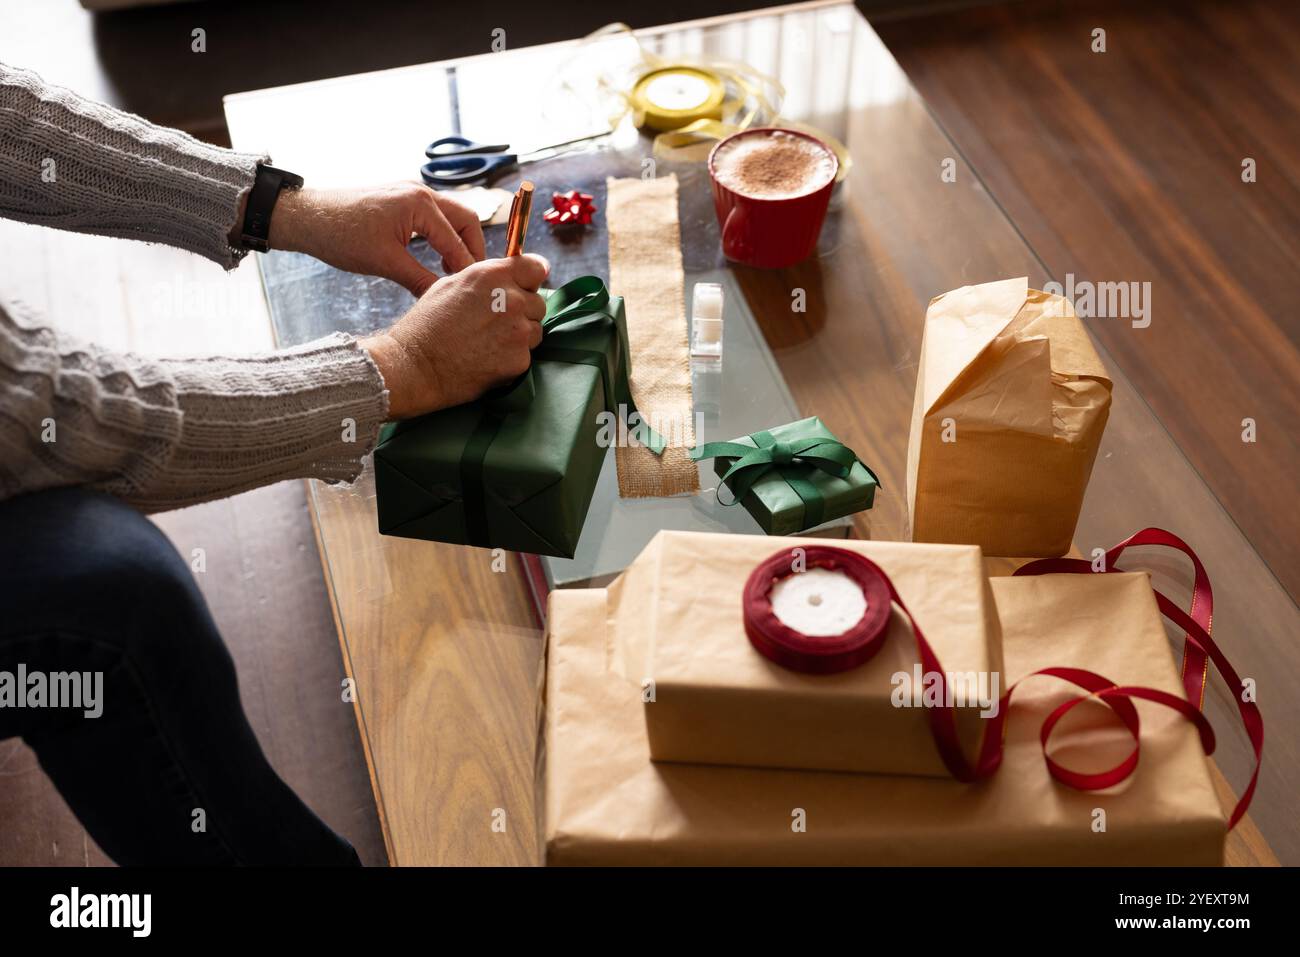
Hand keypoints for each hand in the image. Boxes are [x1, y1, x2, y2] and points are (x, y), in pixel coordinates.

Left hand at [265, 183, 486, 294]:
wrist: (308, 217)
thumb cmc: (341, 236)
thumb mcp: (385, 263)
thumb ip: (421, 280)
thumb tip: (445, 300)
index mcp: (420, 204)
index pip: (457, 240)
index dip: (467, 269)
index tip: (476, 292)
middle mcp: (421, 192)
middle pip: (466, 220)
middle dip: (472, 249)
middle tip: (470, 280)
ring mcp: (412, 192)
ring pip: (452, 216)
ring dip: (458, 242)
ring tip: (453, 272)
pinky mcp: (402, 198)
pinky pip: (435, 216)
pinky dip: (443, 235)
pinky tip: (436, 257)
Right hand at [362, 254, 549, 418]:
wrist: (414, 366)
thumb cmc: (426, 325)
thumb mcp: (451, 284)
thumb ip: (486, 279)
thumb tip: (507, 277)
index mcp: (493, 276)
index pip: (536, 268)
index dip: (532, 277)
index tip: (528, 285)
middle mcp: (512, 300)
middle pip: (538, 302)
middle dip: (523, 311)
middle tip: (495, 323)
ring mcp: (519, 332)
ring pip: (535, 330)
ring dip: (520, 335)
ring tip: (488, 342)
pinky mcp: (520, 360)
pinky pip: (526, 355)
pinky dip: (512, 359)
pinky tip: (488, 359)